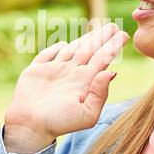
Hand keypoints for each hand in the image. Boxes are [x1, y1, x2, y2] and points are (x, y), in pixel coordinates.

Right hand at [3, 22, 126, 153]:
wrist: (30, 127)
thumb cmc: (59, 123)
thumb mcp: (87, 115)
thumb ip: (100, 94)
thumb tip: (109, 72)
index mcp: (84, 82)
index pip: (102, 59)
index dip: (112, 47)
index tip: (123, 35)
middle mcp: (70, 74)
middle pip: (89, 50)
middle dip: (101, 38)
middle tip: (114, 26)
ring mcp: (53, 70)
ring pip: (71, 49)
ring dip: (84, 39)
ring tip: (98, 30)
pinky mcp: (35, 70)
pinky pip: (47, 54)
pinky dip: (55, 48)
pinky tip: (63, 44)